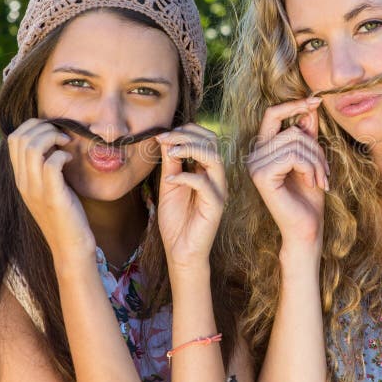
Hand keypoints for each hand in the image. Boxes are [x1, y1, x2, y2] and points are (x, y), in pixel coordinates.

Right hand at [7, 118, 94, 259]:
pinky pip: (52, 164)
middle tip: (63, 135)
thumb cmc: (66, 215)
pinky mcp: (52, 197)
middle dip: (43, 127)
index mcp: (21, 178)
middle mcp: (23, 182)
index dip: (33, 126)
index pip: (13, 139)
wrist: (70, 248)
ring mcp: (36, 190)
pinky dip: (63, 155)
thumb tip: (54, 142)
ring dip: (52, 137)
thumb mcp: (50, 187)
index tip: (54, 132)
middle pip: (20, 138)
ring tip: (67, 143)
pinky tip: (71, 160)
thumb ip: (45, 168)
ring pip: (32, 148)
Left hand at [156, 123, 226, 270]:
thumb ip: (170, 161)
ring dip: (190, 149)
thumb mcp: (169, 184)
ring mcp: (218, 190)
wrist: (180, 250)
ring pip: (214, 158)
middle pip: (212, 143)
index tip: (163, 134)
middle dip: (187, 135)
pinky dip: (186, 176)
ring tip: (170, 153)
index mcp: (207, 170)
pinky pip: (205, 183)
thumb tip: (165, 137)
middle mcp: (216, 177)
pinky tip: (170, 179)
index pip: (206, 138)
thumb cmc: (176, 219)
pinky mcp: (215, 206)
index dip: (187, 130)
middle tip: (165, 138)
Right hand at [246, 98, 327, 255]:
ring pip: (296, 141)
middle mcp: (254, 155)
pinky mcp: (262, 175)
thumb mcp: (312, 159)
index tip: (317, 100)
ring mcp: (255, 165)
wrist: (307, 229)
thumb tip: (311, 105)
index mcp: (263, 149)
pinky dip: (311, 167)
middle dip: (316, 147)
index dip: (294, 104)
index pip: (273, 113)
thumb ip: (308, 133)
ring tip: (321, 179)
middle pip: (291, 129)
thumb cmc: (309, 197)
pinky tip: (313, 183)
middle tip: (326, 170)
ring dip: (317, 160)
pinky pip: (293, 156)